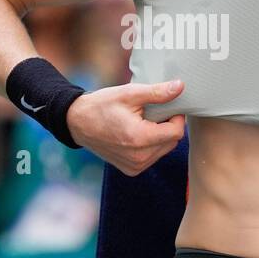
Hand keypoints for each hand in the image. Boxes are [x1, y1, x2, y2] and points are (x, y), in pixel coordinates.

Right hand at [65, 79, 186, 174]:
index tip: (167, 106)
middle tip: (153, 112)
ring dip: (160, 136)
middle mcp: (139, 158)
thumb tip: (180, 87)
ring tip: (143, 122)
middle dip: (168, 126)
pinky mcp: (132, 170)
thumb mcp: (129, 93)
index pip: (177, 132)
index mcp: (140, 139)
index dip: (177, 116)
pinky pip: (153, 156)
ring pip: (164, 150)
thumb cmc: (102, 105)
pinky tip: (138, 133)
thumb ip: (157, 92)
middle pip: (172, 141)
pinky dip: (151, 145)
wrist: (78, 123)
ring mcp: (135, 166)